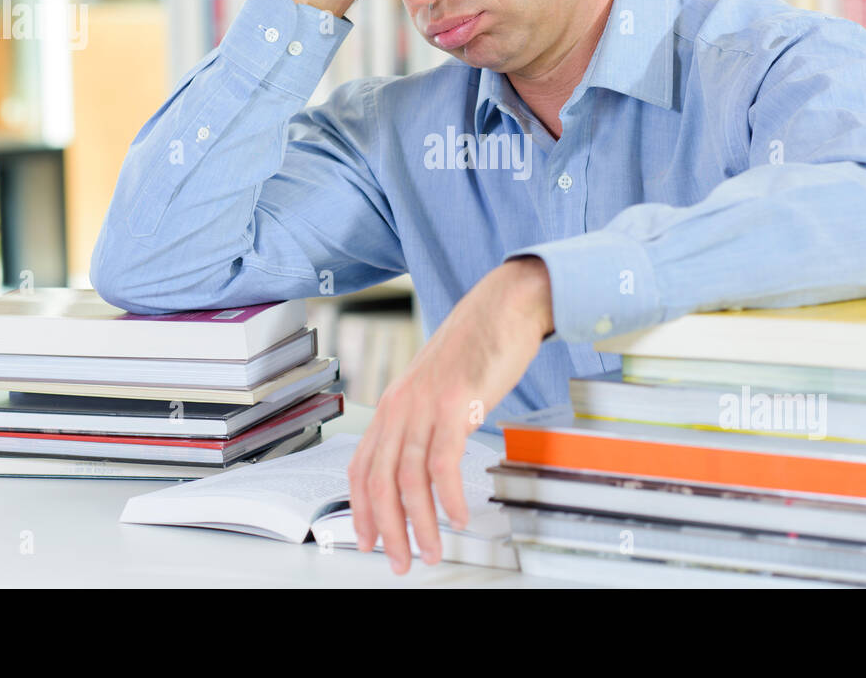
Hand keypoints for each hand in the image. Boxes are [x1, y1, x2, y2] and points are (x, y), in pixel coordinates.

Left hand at [346, 257, 553, 574]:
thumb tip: (424, 464)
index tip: (367, 540)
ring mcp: (425, 403)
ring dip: (420, 522)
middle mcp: (400, 405)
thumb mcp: (438, 387)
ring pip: (408, 478)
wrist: (504, 305)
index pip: (362, 465)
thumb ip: (424, 420)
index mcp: (393, 403)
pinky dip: (447, 495)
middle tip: (399, 561)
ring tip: (432, 550)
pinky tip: (458, 515)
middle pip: (379, 480)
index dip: (361, 508)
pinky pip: (443, 461)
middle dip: (387, 529)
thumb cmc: (477, 347)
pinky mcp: (455, 402)